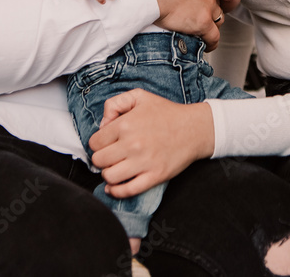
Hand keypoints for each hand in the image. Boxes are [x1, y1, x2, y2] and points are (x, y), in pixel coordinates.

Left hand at [89, 89, 214, 197]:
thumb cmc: (166, 113)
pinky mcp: (155, 176)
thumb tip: (102, 125)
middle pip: (99, 160)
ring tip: (114, 168)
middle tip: (110, 156)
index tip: (105, 145)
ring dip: (108, 174)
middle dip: (101, 159)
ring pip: (109, 176)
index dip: (97, 144)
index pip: (94, 143)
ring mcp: (144, 162)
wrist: (194, 128)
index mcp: (126, 124)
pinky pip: (127, 190)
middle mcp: (132, 144)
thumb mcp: (139, 96)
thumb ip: (114, 104)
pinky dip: (116, 191)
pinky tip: (114, 187)